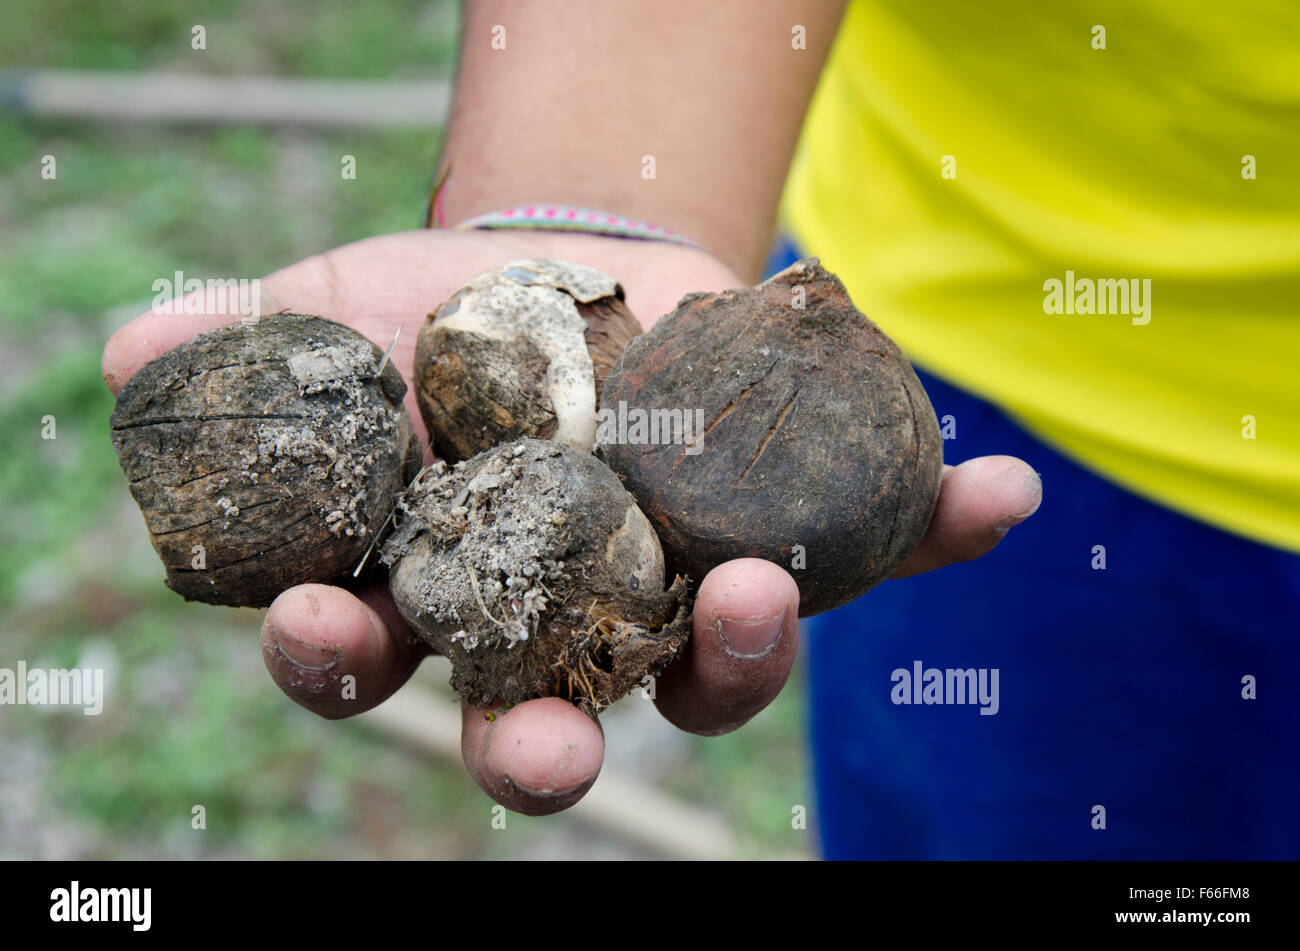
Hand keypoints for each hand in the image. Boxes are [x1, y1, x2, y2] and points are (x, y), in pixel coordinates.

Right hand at [103, 228, 1040, 814]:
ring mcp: (674, 594)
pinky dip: (933, 529)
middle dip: (535, 746)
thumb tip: (133, 351)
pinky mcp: (780, 534)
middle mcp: (557, 625)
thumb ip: (247, 355)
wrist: (562, 266)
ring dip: (739, 651)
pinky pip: (872, 552)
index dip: (340, 658)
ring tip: (754, 588)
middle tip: (549, 742)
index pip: (372, 658)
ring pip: (706, 674)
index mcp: (433, 589)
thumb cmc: (427, 314)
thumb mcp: (327, 318)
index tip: (326, 624)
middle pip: (542, 721)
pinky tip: (994, 494)